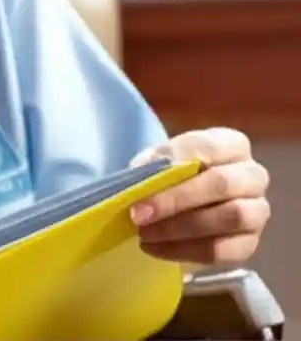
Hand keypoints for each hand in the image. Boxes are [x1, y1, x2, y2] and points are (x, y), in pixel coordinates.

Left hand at [130, 127, 270, 265]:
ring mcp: (256, 211)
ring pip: (231, 218)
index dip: (178, 157)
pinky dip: (183, 250)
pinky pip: (222, 251)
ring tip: (144, 233)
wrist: (183, 207)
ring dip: (181, 227)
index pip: (210, 146)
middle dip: (176, 199)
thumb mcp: (160, 161)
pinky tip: (154, 247)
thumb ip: (152, 163)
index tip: (143, 170)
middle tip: (139, 213)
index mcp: (232, 145)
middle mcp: (252, 176)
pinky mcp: (248, 244)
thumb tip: (140, 172)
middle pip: (223, 184)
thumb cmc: (173, 175)